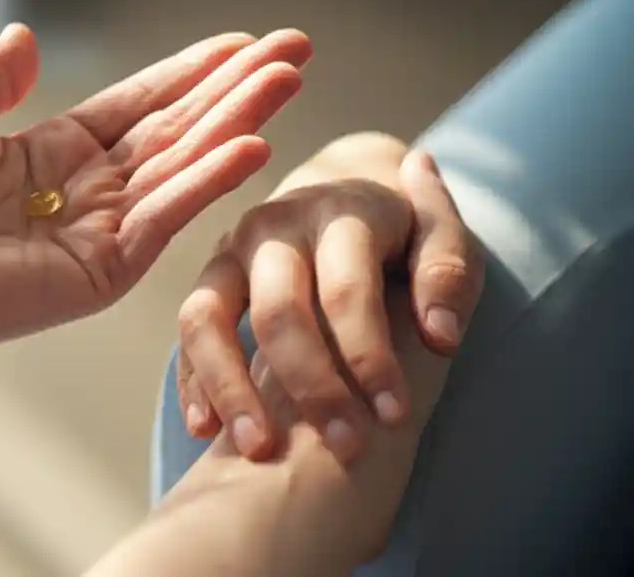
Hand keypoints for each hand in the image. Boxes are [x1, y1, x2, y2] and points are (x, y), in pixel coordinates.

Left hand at [0, 24, 312, 360]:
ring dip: (236, 123)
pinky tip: (250, 146)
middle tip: (295, 50)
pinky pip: (164, 219)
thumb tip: (25, 36)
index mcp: (48, 154)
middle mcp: (84, 192)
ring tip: (288, 80)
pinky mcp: (101, 272)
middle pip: (174, 132)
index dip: (189, 74)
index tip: (242, 43)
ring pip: (181, 168)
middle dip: (235, 90)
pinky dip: (207, 183)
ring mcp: (98, 234)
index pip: (137, 107)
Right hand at [175, 133, 482, 460]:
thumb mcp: (441, 233)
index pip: (347, 290)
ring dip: (229, 386)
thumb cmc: (400, 228)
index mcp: (338, 211)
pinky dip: (192, 381)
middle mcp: (274, 226)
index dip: (370, 356)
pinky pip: (186, 331)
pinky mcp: (207, 277)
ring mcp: (231, 250)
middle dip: (311, 384)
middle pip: (278, 310)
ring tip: (258, 448)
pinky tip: (205, 430)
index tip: (395, 417)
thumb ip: (447, 273)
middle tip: (345, 447)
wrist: (339, 186)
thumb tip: (440, 336)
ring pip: (208, 316)